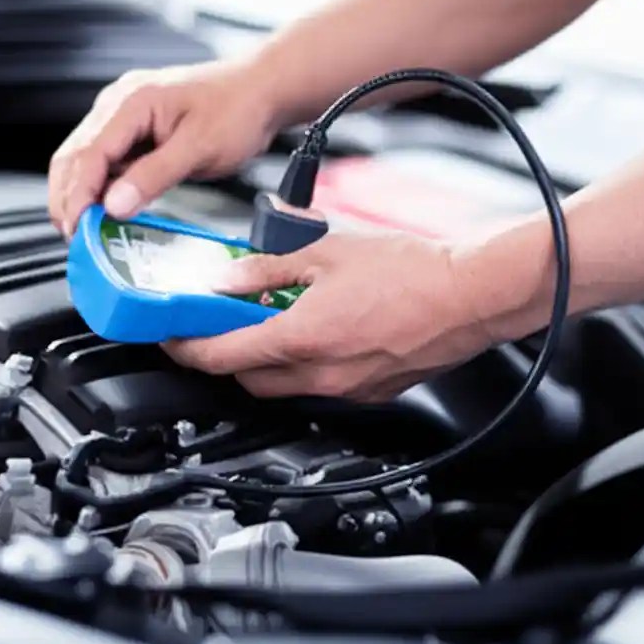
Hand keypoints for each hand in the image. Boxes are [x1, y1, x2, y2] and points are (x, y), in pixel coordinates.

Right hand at [48, 60, 284, 236]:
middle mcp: (118, 104)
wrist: (262, 90)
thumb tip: (114, 205)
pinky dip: (99, 187)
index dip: (77, 195)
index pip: (88, 155)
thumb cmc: (237, 110)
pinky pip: (104, 160)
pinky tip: (105, 210)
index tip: (76, 229)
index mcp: (131, 102)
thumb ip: (154, 176)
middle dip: (67, 198)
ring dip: (80, 194)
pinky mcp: (132, 129)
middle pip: (73, 156)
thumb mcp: (199, 148)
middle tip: (73, 236)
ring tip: (85, 229)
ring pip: (83, 160)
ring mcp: (122, 115)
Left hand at [162, 230, 497, 401]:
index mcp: (301, 339)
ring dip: (261, 362)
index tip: (169, 338)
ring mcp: (346, 389)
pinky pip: (316, 386)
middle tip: (213, 325)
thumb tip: (227, 278)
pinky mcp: (369, 392)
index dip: (185, 349)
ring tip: (264, 322)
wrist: (473, 294)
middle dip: (222, 356)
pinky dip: (300, 365)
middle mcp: (320, 374)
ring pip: (280, 386)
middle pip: (244, 379)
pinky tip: (309, 332)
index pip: (220, 357)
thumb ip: (266, 268)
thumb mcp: (324, 251)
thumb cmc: (414, 271)